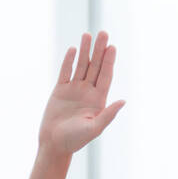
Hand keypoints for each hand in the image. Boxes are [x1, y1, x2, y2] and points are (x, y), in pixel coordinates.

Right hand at [38, 32, 125, 157]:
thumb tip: (123, 101)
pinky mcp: (60, 91)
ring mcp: (74, 90)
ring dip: (85, 51)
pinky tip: (74, 50)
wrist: (54, 144)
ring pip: (81, 66)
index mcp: (98, 100)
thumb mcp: (94, 128)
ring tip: (88, 35)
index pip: (105, 76)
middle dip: (99, 50)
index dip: (109, 61)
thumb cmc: (75, 140)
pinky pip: (65, 72)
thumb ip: (108, 114)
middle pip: (95, 67)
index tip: (112, 47)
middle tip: (103, 33)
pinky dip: (69, 61)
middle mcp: (87, 92)